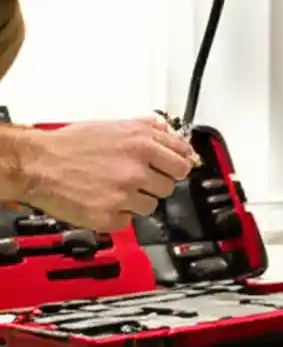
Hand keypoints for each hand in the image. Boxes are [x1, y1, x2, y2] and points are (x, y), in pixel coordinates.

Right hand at [19, 116, 194, 230]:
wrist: (36, 163)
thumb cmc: (69, 144)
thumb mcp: (113, 126)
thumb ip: (145, 129)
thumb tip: (168, 133)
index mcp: (142, 143)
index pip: (182, 161)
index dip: (175, 166)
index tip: (170, 169)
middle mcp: (137, 169)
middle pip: (170, 185)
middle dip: (155, 184)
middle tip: (135, 180)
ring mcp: (124, 194)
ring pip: (151, 206)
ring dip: (136, 201)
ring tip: (114, 190)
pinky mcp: (109, 216)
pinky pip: (128, 221)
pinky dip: (117, 215)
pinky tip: (103, 201)